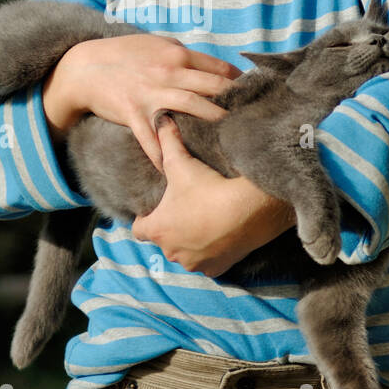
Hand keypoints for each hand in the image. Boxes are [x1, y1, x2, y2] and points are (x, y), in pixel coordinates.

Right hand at [52, 34, 241, 171]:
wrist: (85, 67)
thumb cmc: (124, 54)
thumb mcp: (156, 44)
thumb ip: (184, 55)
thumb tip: (213, 68)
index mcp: (177, 55)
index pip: (220, 70)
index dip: (241, 84)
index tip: (254, 99)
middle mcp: (169, 73)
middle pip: (213, 90)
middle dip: (236, 106)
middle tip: (254, 124)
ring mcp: (152, 94)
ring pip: (193, 110)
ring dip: (214, 127)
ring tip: (232, 143)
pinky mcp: (134, 113)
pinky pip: (153, 139)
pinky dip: (164, 155)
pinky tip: (177, 169)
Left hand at [131, 116, 296, 275]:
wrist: (250, 210)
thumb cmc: (209, 189)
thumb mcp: (182, 163)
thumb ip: (167, 142)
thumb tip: (159, 119)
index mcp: (158, 230)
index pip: (139, 229)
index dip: (146, 217)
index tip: (156, 207)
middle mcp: (172, 252)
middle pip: (164, 241)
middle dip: (171, 228)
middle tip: (185, 208)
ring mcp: (195, 264)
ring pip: (186, 253)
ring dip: (191, 241)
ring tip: (204, 220)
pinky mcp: (217, 268)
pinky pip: (209, 262)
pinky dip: (212, 251)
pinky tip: (221, 234)